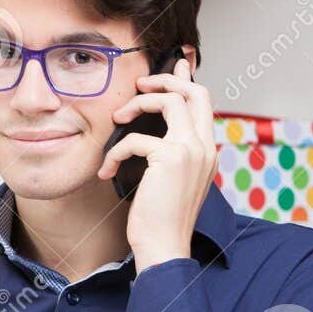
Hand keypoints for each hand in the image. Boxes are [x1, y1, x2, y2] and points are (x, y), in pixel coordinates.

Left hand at [97, 57, 216, 271]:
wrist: (163, 247)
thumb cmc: (160, 219)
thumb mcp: (169, 180)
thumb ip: (168, 153)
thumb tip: (153, 135)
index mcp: (206, 151)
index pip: (204, 102)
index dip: (188, 79)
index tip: (176, 64)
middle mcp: (205, 147)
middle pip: (195, 91)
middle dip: (165, 78)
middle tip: (139, 82)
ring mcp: (192, 151)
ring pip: (169, 101)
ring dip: (137, 103)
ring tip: (118, 118)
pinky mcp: (171, 159)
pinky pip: (136, 139)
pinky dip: (115, 151)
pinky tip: (106, 170)